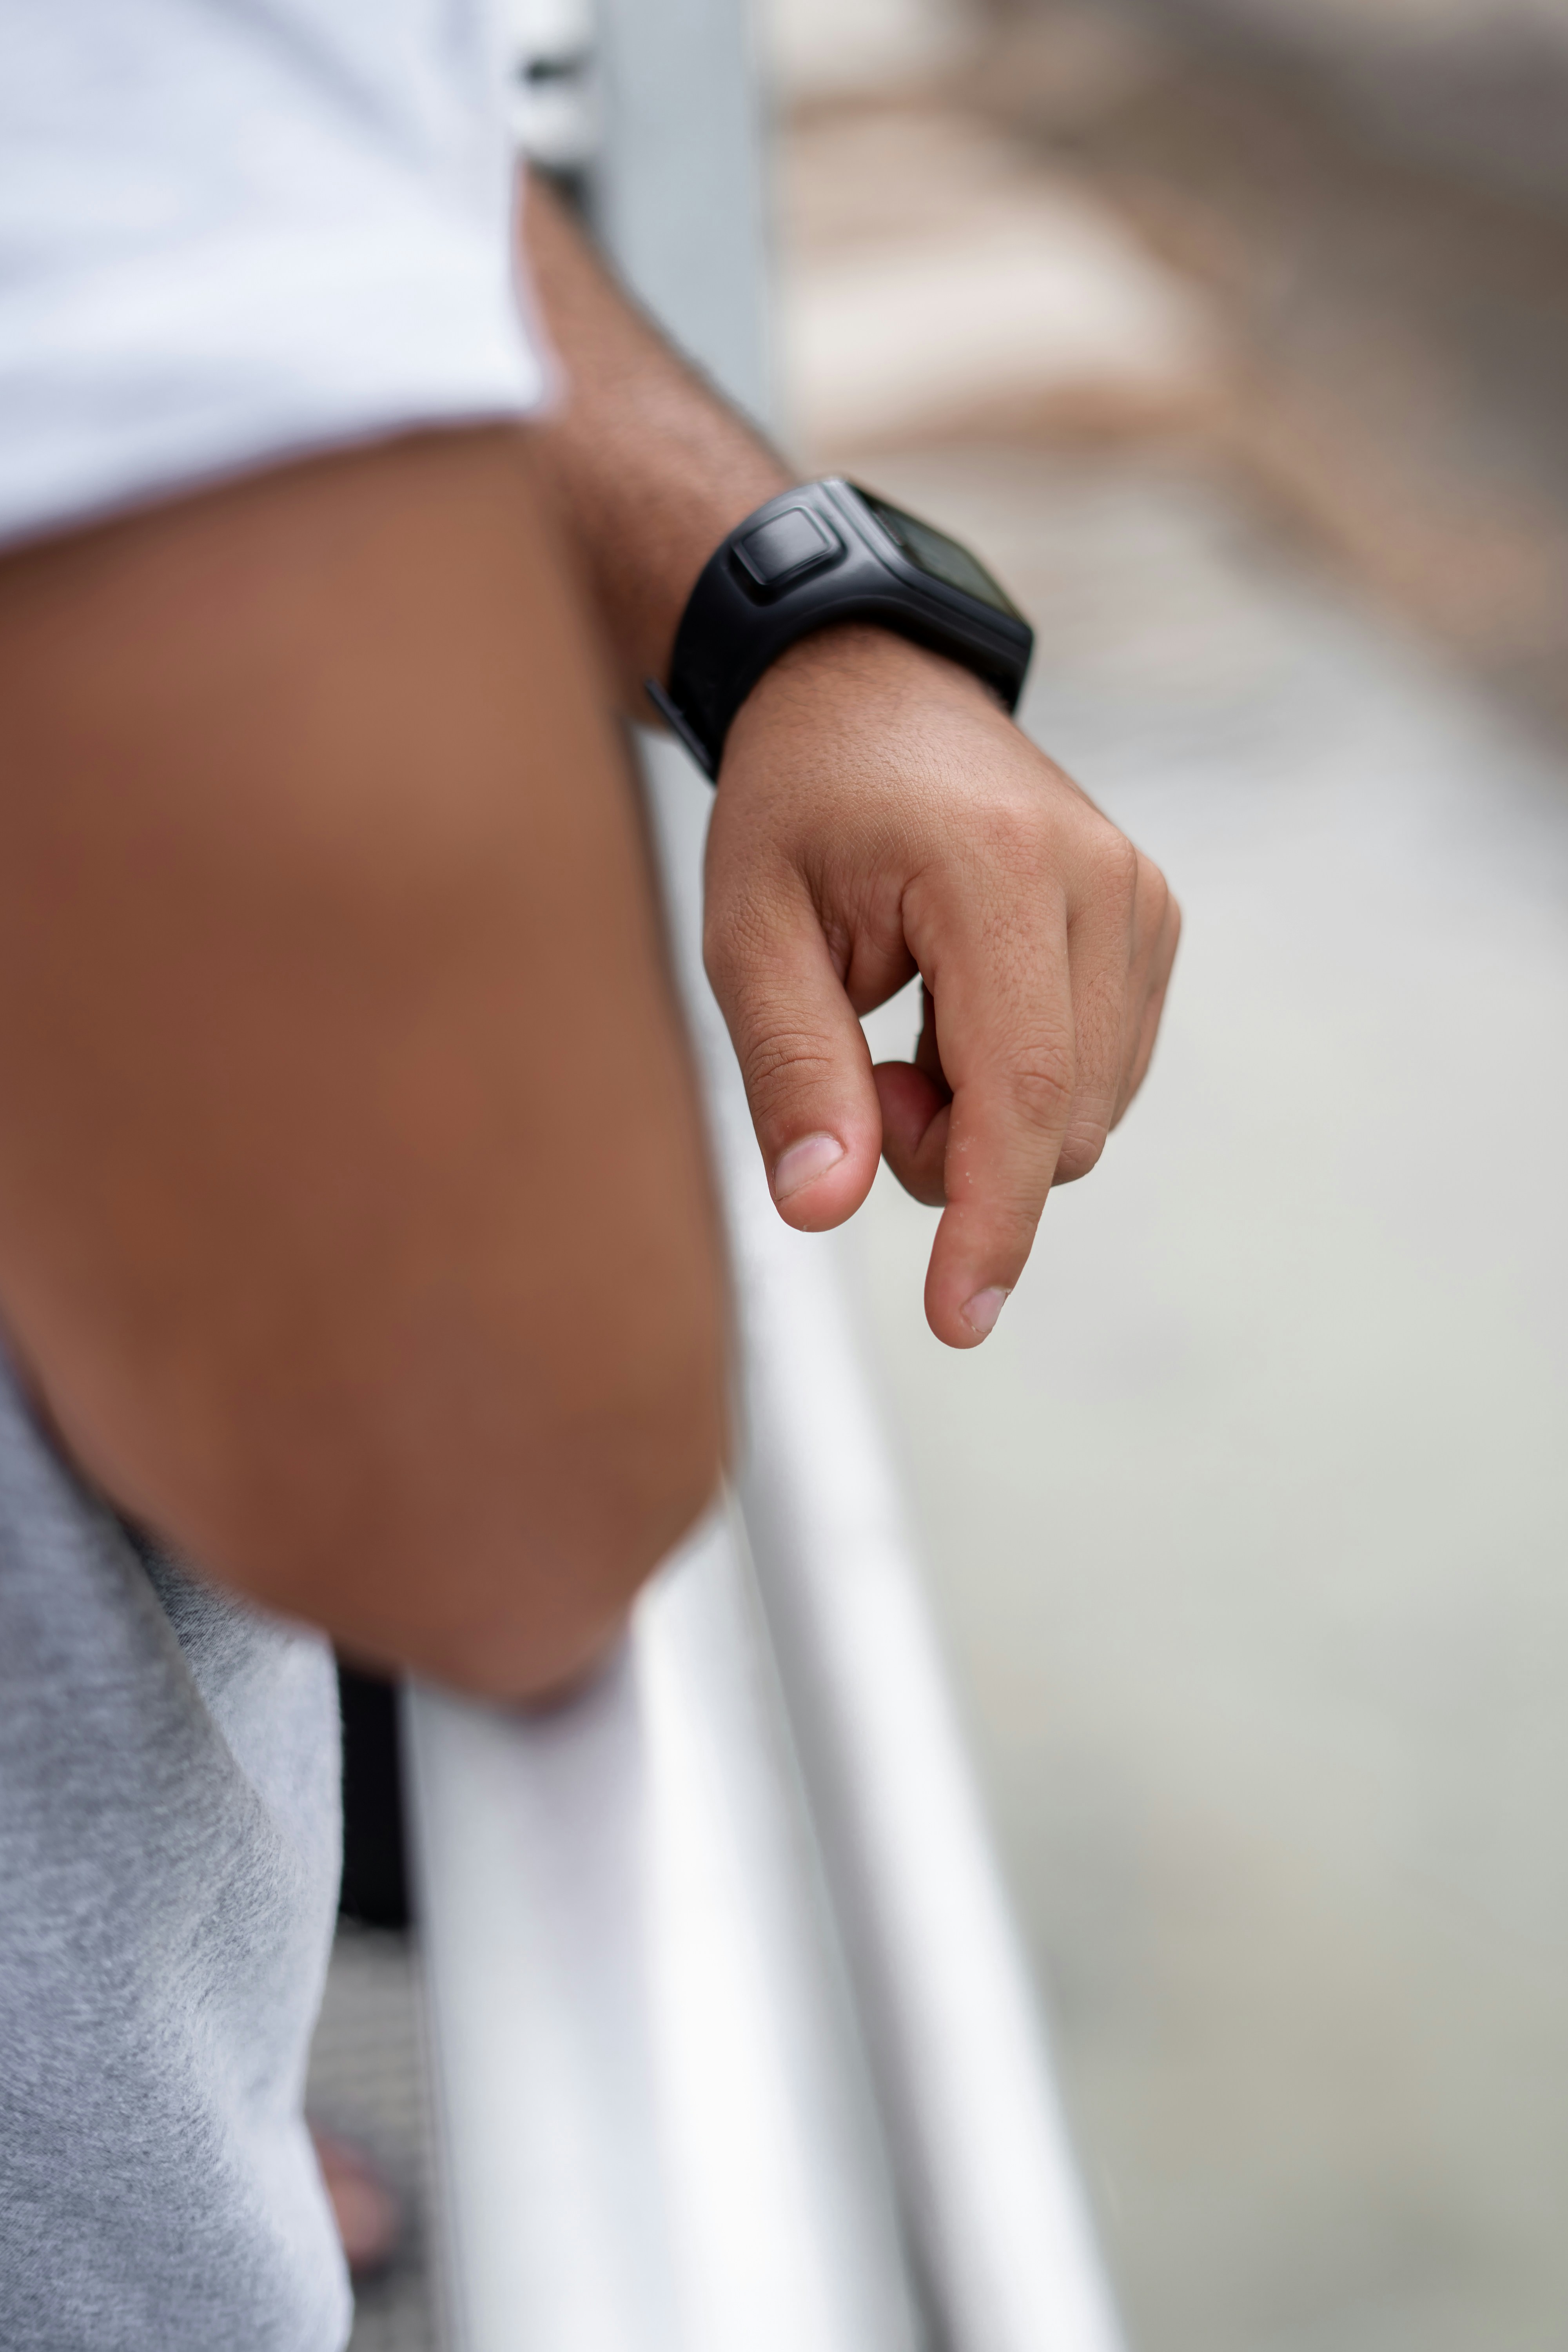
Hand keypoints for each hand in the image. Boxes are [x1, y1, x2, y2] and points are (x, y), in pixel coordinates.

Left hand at [703, 625, 1179, 1347]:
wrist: (871, 690)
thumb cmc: (797, 809)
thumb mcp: (747, 932)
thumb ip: (789, 1070)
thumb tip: (825, 1206)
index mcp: (997, 869)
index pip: (1019, 1091)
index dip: (992, 1221)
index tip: (958, 1318)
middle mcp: (1102, 882)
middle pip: (1053, 1123)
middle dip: (951, 1147)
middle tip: (866, 1065)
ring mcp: (1143, 901)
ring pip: (1085, 1114)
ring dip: (985, 1116)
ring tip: (909, 1025)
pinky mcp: (1154, 923)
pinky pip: (1101, 1077)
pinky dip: (1023, 1085)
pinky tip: (963, 1014)